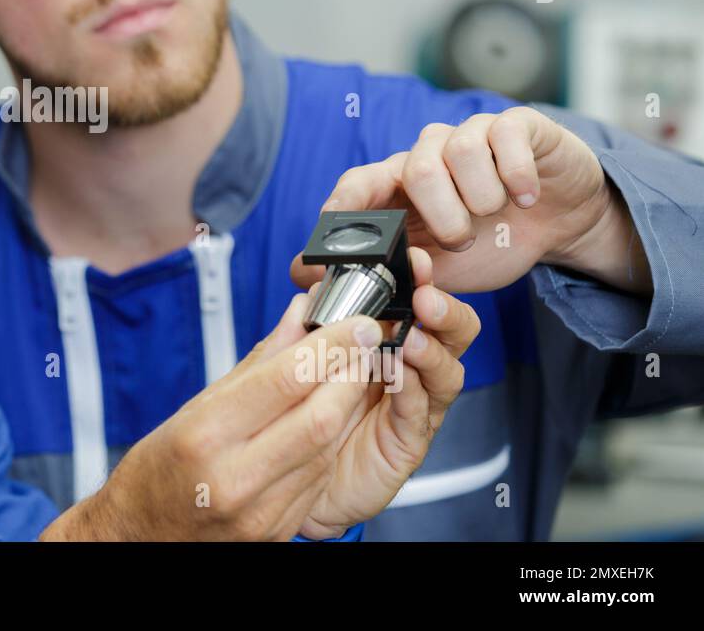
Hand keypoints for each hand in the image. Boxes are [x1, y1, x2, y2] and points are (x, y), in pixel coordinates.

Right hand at [40, 311, 383, 540]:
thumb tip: (298, 318)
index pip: (285, 380)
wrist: (140, 534)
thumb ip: (257, 364)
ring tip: (354, 374)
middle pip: (320, 417)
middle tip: (366, 344)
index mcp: (205, 434)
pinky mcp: (277, 531)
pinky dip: (332, 443)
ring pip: (327, 448)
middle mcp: (234, 477)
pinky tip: (333, 419)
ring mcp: (259, 511)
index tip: (356, 323)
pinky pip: (319, 478)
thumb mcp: (195, 407)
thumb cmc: (159, 468)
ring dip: (350, 405)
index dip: (331, 346)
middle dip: (352, 372)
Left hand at [290, 106, 644, 293]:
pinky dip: (516, 176)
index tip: (348, 232)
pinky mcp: (515, 126)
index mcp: (399, 188)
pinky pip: (504, 138)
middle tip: (462, 239)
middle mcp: (428, 153)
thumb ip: (382, 273)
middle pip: (416, 168)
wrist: (559, 224)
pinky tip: (525, 197)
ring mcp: (470, 134)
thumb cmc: (489, 240)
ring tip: (495, 216)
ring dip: (480, 198)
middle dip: (443, 216)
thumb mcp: (434, 268)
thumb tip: (302, 277)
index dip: (347, 203)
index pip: (358, 183)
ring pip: (459, 152)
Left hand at [296, 247, 479, 537]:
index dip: (418, 280)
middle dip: (444, 310)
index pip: (414, 303)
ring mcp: (413, 404)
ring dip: (431, 350)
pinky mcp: (408, 440)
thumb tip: (306, 294)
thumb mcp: (292, 366)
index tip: (413, 260)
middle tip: (425, 298)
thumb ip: (300, 332)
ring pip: (446, 371)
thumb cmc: (300, 415)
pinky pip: (420, 412)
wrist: (289, 477)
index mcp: (382, 342)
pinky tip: (400, 377)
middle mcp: (406, 369)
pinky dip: (413, 391)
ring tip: (411, 338)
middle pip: (449, 333)